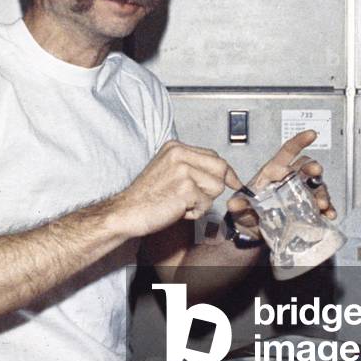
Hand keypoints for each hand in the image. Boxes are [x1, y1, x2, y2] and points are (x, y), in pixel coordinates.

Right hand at [108, 140, 242, 237]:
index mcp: (175, 147)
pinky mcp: (186, 189)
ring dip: (203, 201)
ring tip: (181, 203)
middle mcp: (180, 154)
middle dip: (215, 187)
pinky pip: (207, 204)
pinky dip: (195, 213)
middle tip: (199, 198)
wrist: (127, 212)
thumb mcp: (168, 170)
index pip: (214, 155)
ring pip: (216, 187)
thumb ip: (192, 166)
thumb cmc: (146, 197)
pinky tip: (178, 210)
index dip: (225, 172)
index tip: (233, 182)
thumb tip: (222, 173)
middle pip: (221, 168)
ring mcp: (183, 170)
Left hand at [226, 130, 336, 238]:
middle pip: (306, 167)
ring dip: (321, 193)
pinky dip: (327, 210)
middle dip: (313, 168)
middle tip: (316, 172)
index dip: (299, 141)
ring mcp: (300, 193)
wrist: (252, 229)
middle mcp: (290, 179)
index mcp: (274, 171)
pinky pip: (320, 206)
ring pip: (316, 186)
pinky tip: (329, 214)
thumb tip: (234, 205)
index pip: (288, 152)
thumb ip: (239, 205)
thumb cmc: (247, 209)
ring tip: (321, 204)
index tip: (311, 134)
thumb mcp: (240, 206)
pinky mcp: (307, 208)